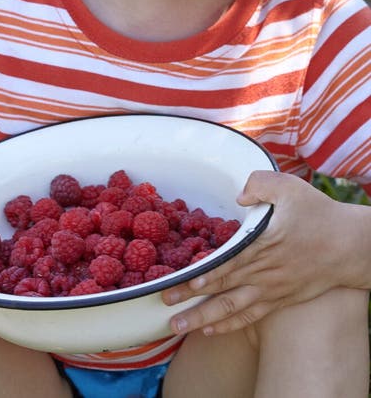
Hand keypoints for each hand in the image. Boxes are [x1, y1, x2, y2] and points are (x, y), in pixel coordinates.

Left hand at [162, 171, 355, 336]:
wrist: (351, 246)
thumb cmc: (318, 214)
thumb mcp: (290, 187)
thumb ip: (260, 184)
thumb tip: (240, 194)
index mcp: (262, 243)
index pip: (227, 262)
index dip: (203, 274)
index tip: (181, 282)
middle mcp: (264, 271)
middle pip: (222, 288)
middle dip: (190, 298)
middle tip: (164, 305)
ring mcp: (272, 288)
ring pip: (232, 308)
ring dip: (203, 318)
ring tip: (178, 326)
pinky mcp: (280, 299)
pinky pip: (251, 316)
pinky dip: (229, 326)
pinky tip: (211, 330)